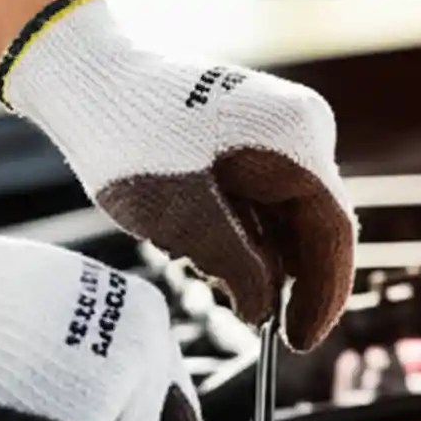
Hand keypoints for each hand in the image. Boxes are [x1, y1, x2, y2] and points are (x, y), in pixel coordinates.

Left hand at [0, 0, 357, 351]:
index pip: (332, 233)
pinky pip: (264, 199)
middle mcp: (301, 128)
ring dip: (257, 256)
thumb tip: (265, 315)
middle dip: (283, 277)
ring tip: (205, 268)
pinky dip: (243, 233)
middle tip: (252, 320)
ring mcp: (279, 130)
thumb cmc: (130, 137)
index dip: (322, 296)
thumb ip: (237, 270)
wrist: (88, 78)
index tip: (300, 342)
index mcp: (297, 139)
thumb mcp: (183, 218)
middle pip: (313, 225)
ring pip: (286, 217)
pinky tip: (201, 244)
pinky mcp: (253, 138)